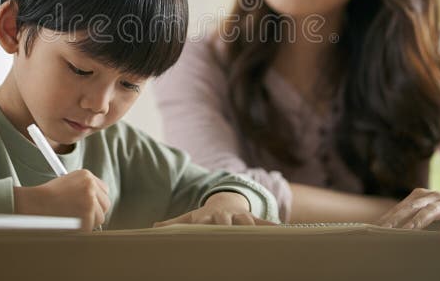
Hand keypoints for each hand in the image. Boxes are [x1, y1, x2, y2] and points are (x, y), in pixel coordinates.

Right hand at [13, 169, 110, 230]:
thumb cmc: (47, 196)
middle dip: (96, 211)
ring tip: (72, 219)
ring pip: (100, 217)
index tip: (92, 205)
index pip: (104, 189)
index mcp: (86, 176)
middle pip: (106, 204)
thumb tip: (96, 200)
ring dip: (89, 222)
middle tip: (84, 216)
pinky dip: (82, 229)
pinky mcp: (87, 216)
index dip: (98, 199)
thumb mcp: (67, 182)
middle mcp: (91, 187)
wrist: (35, 204)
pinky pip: (91, 227)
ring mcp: (90, 201)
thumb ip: (83, 188)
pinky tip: (70, 224)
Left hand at [153, 191, 275, 226]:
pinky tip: (287, 233)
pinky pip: (266, 224)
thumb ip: (172, 224)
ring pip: (250, 222)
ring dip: (255, 227)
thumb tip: (152, 228)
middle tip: (237, 235)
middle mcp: (227, 217)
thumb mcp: (189, 218)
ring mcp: (241, 218)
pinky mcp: (254, 220)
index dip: (209, 226)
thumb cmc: (205, 216)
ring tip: (265, 238)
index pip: (209, 223)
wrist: (226, 201)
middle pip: (231, 222)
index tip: (210, 230)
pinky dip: (274, 228)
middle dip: (234, 226)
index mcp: (210, 218)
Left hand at [376, 187, 439, 232]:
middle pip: (413, 207)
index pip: (401, 208)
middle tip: (386, 229)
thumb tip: (387, 232)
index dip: (388, 218)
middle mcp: (433, 197)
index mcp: (420, 197)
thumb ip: (410, 221)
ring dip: (420, 219)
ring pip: (433, 210)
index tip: (375, 228)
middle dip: (398, 218)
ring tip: (410, 229)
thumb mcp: (427, 215)